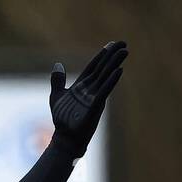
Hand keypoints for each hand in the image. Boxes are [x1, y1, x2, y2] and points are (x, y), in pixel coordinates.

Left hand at [49, 40, 128, 156]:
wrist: (65, 138)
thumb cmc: (62, 120)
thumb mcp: (57, 96)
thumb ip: (58, 81)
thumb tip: (58, 64)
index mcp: (82, 86)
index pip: (94, 67)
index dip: (102, 55)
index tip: (111, 44)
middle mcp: (90, 90)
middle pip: (103, 68)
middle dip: (112, 55)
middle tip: (123, 43)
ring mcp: (94, 97)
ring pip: (106, 77)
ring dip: (115, 64)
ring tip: (125, 51)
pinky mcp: (95, 106)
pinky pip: (105, 91)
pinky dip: (111, 81)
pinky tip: (119, 70)